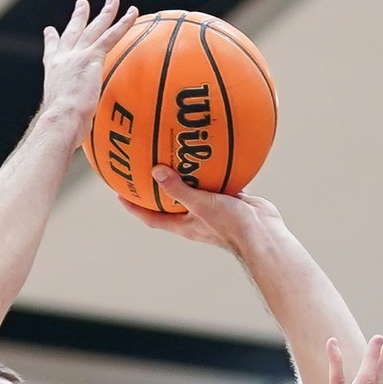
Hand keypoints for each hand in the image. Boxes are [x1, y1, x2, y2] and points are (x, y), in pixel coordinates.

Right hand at [41, 0, 137, 128]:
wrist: (60, 120)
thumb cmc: (61, 128)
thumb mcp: (62, 118)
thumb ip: (70, 117)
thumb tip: (73, 134)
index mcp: (54, 73)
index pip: (53, 52)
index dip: (52, 40)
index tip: (51, 30)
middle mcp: (63, 60)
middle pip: (72, 32)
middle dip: (78, 17)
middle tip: (82, 4)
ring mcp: (77, 56)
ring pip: (94, 29)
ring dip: (105, 12)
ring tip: (113, 0)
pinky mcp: (92, 58)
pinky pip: (111, 36)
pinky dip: (123, 23)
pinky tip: (133, 13)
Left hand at [122, 165, 281, 250]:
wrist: (263, 234)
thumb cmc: (230, 226)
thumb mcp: (200, 205)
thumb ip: (179, 189)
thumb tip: (155, 171)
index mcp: (183, 225)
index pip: (150, 218)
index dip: (134, 207)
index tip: (119, 193)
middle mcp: (195, 218)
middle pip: (169, 202)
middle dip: (156, 188)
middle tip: (143, 167)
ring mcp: (212, 209)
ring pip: (195, 189)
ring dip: (186, 175)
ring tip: (176, 153)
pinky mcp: (229, 200)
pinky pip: (218, 181)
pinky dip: (214, 168)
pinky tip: (211, 150)